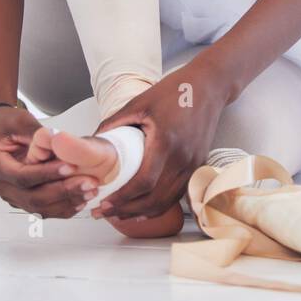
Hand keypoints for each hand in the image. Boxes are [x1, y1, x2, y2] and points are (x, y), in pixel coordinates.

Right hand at [0, 106, 95, 218]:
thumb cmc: (6, 124)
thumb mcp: (20, 121)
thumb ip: (37, 133)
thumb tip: (58, 142)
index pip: (23, 177)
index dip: (47, 174)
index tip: (70, 167)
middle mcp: (0, 185)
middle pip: (32, 197)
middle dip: (63, 191)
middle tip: (88, 182)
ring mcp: (11, 195)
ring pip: (39, 208)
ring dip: (66, 202)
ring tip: (90, 191)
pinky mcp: (22, 199)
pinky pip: (42, 209)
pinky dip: (62, 207)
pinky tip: (81, 199)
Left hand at [90, 54, 228, 221]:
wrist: (209, 86)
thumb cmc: (174, 91)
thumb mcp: (139, 103)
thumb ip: (114, 122)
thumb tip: (92, 141)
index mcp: (166, 142)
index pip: (143, 182)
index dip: (122, 197)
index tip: (104, 203)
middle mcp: (182, 158)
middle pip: (154, 199)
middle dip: (127, 210)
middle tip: (105, 212)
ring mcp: (193, 164)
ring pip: (166, 201)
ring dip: (142, 211)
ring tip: (120, 213)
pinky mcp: (197, 165)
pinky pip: (177, 194)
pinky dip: (158, 204)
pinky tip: (142, 205)